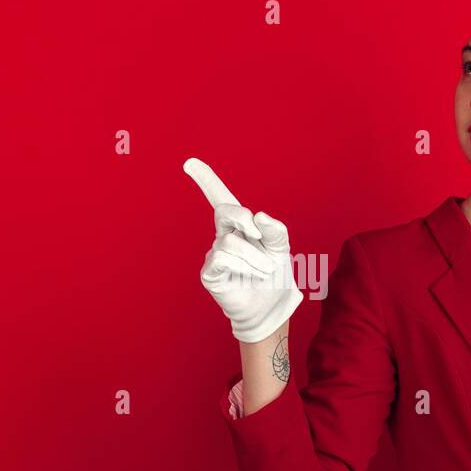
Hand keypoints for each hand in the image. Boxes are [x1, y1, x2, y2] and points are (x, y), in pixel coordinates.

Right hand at [183, 157, 303, 343]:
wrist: (271, 307)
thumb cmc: (273, 276)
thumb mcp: (281, 249)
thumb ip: (276, 230)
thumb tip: (259, 216)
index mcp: (240, 225)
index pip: (220, 198)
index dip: (206, 180)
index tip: (190, 163)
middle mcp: (224, 236)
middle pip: (225, 210)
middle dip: (242, 217)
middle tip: (259, 234)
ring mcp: (215, 254)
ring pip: (231, 242)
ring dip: (255, 256)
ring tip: (264, 270)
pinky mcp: (210, 272)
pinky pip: (223, 258)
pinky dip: (243, 266)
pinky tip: (250, 276)